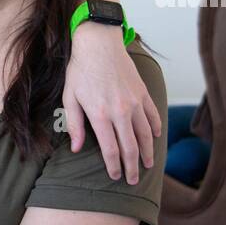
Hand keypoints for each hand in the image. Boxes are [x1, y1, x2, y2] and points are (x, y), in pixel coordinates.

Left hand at [63, 24, 161, 183]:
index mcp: (101, 115)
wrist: (99, 44)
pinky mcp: (143, 92)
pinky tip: (155, 137)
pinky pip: (153, 115)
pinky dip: (155, 128)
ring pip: (146, 134)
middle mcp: (121, 111)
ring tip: (148, 165)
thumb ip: (75, 125)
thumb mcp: (70, 98)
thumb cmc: (80, 70)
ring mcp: (135, 102)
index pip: (111, 149)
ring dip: (148, 152)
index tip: (116, 176)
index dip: (115, 166)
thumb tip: (76, 148)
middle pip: (131, 147)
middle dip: (133, 166)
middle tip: (133, 180)